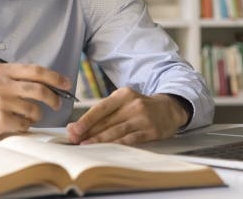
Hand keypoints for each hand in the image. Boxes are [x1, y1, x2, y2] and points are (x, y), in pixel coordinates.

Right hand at [0, 63, 71, 139]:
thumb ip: (18, 78)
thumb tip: (50, 82)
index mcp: (3, 71)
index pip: (36, 71)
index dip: (55, 77)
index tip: (66, 84)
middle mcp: (1, 84)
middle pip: (40, 90)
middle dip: (54, 98)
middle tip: (57, 104)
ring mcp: (0, 102)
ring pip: (34, 110)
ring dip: (36, 116)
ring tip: (27, 116)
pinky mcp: (0, 119)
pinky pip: (24, 124)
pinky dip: (24, 126)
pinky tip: (15, 124)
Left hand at [66, 87, 188, 144]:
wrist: (168, 109)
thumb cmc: (139, 107)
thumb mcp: (123, 102)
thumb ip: (104, 113)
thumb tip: (78, 126)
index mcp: (123, 94)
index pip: (100, 108)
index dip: (86, 120)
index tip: (74, 129)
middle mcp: (133, 104)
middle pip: (107, 121)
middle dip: (89, 131)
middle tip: (74, 140)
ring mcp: (143, 118)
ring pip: (116, 131)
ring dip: (99, 139)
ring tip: (86, 146)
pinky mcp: (150, 131)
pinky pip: (130, 140)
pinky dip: (117, 145)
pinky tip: (106, 149)